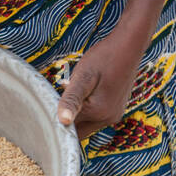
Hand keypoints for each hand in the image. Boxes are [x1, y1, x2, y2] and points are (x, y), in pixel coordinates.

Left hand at [57, 23, 146, 141]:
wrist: (128, 46)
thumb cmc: (104, 58)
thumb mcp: (83, 77)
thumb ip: (72, 100)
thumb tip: (63, 121)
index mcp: (98, 113)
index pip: (69, 129)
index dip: (56, 121)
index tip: (46, 108)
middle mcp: (108, 119)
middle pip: (78, 130)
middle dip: (66, 119)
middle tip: (54, 100)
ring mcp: (114, 115)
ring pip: (86, 123)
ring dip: (75, 112)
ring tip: (70, 91)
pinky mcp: (116, 109)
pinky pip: (95, 116)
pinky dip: (85, 108)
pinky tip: (81, 92)